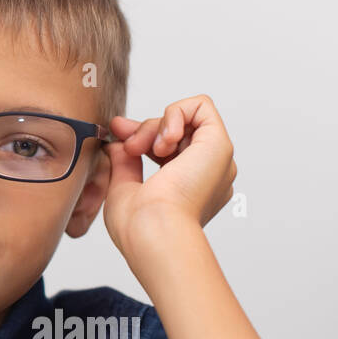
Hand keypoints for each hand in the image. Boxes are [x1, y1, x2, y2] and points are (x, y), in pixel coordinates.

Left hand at [103, 94, 237, 257]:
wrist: (154, 232)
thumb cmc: (138, 225)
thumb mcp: (124, 187)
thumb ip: (125, 162)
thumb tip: (120, 141)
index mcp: (189, 187)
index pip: (169, 147)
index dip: (142, 134)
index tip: (118, 132)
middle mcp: (207, 174)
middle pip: (177, 131)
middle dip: (145, 129)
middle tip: (129, 146)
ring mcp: (215, 161)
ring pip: (185, 119)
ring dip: (156, 126)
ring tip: (143, 149)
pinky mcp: (220, 146)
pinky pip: (201, 106)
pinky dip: (174, 114)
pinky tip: (163, 140)